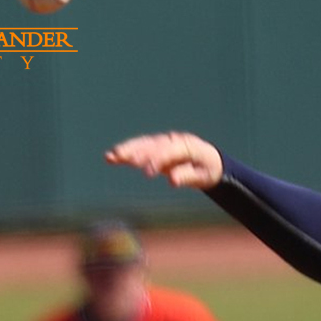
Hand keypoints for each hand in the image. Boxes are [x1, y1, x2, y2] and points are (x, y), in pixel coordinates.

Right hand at [104, 132, 222, 188]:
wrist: (209, 160)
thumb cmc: (207, 169)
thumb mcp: (203, 176)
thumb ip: (187, 177)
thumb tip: (172, 181)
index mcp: (187, 145)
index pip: (170, 151)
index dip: (158, 160)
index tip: (147, 172)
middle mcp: (173, 140)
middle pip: (153, 144)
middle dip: (138, 151)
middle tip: (124, 159)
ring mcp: (163, 141)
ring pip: (143, 144)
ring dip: (127, 149)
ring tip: (111, 157)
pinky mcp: (155, 147)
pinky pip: (139, 148)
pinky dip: (126, 152)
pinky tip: (110, 158)